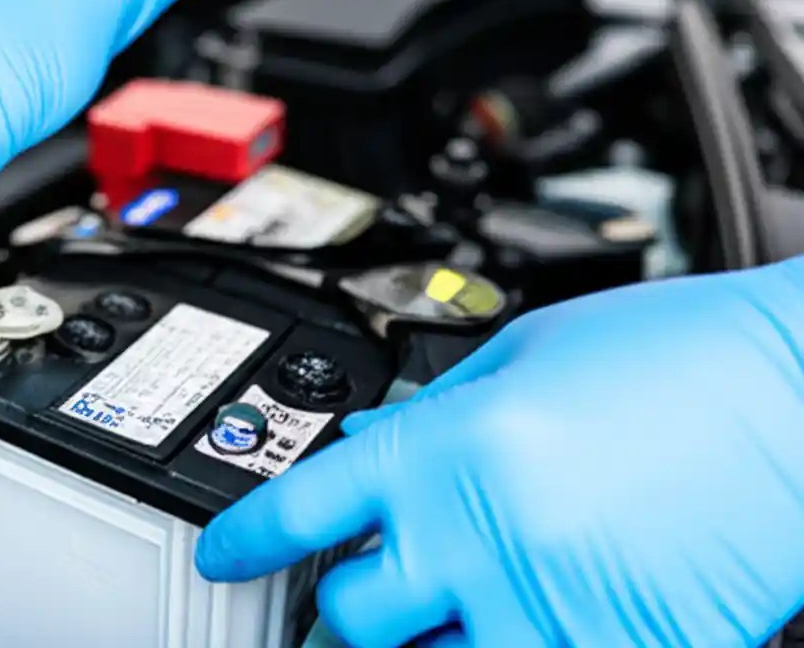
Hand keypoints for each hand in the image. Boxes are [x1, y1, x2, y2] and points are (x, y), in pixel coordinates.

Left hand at [198, 260, 803, 646]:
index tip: (226, 553)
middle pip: (350, 614)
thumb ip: (431, 409)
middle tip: (359, 590)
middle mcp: (477, 539)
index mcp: (443, 450)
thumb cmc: (677, 355)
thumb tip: (363, 444)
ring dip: (419, 644)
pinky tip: (521, 618)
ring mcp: (548, 611)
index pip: (299, 510)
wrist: (801, 394)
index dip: (245, 537)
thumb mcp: (528, 353)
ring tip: (436, 614)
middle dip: (344, 606)